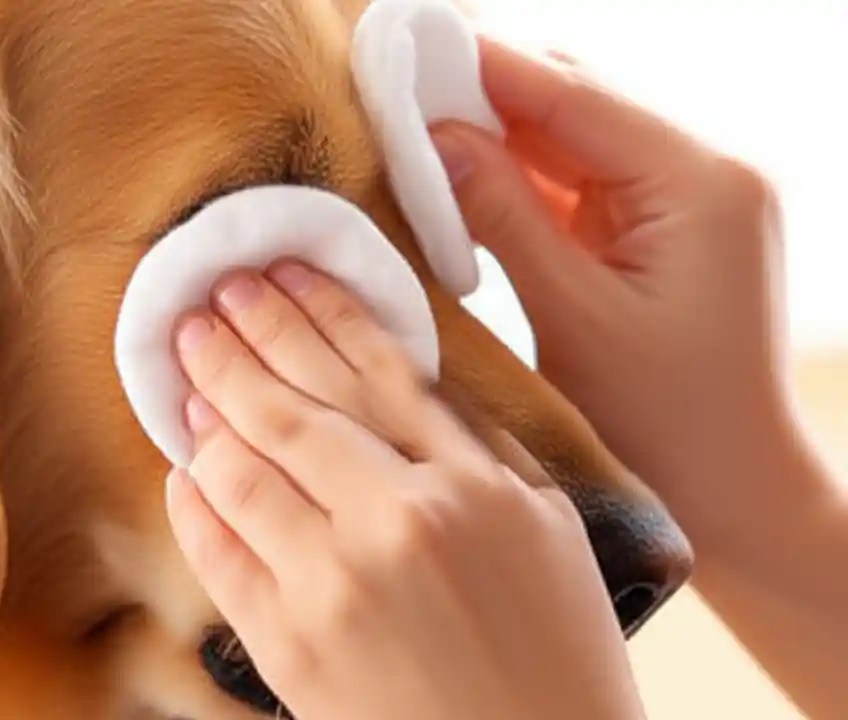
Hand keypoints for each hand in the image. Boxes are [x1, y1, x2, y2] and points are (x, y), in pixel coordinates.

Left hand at [164, 262, 643, 719]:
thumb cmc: (557, 661)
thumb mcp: (549, 535)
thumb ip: (481, 450)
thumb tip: (404, 378)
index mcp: (475, 487)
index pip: (379, 369)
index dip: (321, 312)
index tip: (282, 274)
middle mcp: (400, 522)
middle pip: (297, 405)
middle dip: (244, 341)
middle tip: (208, 302)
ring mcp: (334, 585)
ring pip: (243, 470)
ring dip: (209, 412)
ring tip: (188, 374)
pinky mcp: (287, 646)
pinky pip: (218, 554)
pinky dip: (192, 503)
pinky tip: (183, 470)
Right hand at [429, 39, 812, 553]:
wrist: (735, 494)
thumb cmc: (667, 423)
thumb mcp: (574, 316)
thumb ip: (503, 216)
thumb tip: (434, 139)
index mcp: (701, 183)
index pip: (575, 95)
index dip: (486, 67)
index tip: (406, 49)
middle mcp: (703, 174)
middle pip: (575, 102)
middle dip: (486, 97)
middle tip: (396, 98)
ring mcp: (683, 200)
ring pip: (570, 139)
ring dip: (497, 138)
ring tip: (414, 139)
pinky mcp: (658, 231)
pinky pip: (575, 183)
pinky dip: (518, 181)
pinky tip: (461, 185)